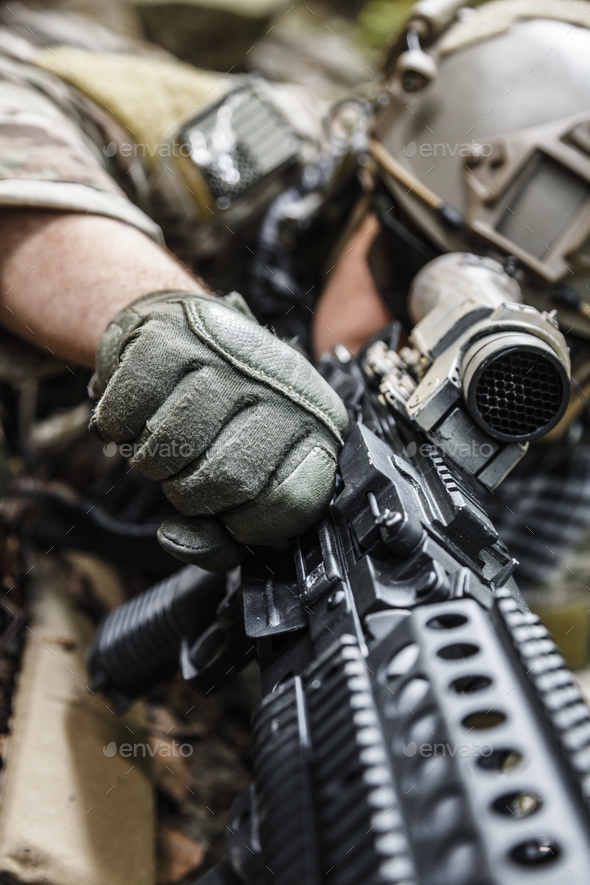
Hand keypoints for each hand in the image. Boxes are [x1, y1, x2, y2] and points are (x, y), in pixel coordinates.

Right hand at [91, 290, 347, 570]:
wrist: (181, 330)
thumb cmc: (217, 416)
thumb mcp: (238, 478)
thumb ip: (218, 535)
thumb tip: (176, 541)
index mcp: (318, 425)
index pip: (290, 503)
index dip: (245, 524)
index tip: (228, 511)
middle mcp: (282, 383)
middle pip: (226, 481)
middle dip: (188, 491)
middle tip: (184, 467)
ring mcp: (227, 354)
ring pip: (170, 449)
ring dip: (148, 459)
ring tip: (161, 434)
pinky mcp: (169, 336)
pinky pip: (125, 416)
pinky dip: (116, 425)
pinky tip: (138, 409)